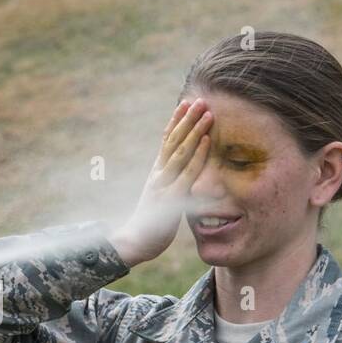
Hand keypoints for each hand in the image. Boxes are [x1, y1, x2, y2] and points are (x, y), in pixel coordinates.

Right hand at [110, 98, 211, 267]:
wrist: (134, 243)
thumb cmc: (149, 225)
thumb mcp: (160, 200)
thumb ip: (169, 186)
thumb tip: (183, 177)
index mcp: (156, 173)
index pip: (166, 141)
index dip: (176, 122)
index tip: (185, 104)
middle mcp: (158, 174)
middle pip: (173, 140)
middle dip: (187, 119)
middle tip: (200, 99)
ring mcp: (164, 184)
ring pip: (181, 151)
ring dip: (195, 130)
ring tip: (207, 113)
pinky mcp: (171, 197)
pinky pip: (187, 173)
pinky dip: (197, 156)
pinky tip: (206, 141)